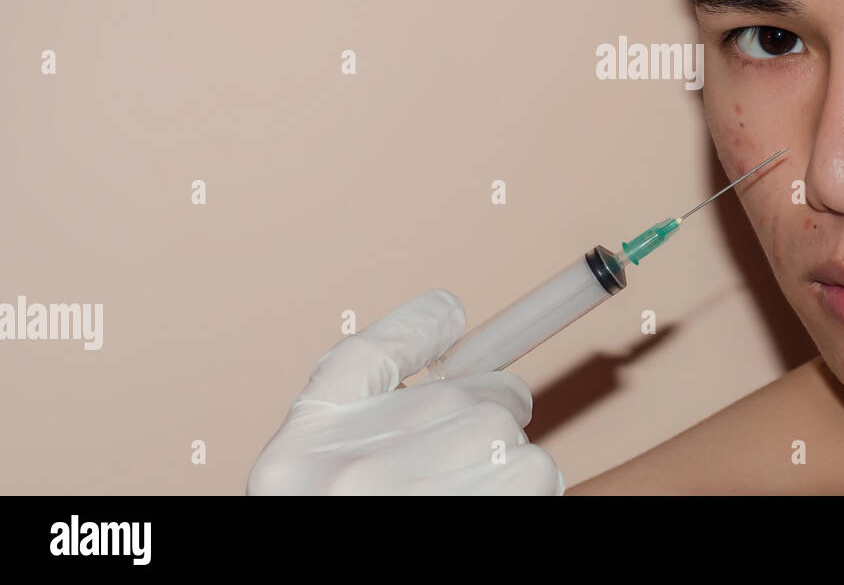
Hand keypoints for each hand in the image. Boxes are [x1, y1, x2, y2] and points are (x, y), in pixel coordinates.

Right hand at [246, 289, 563, 494]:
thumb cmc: (342, 516)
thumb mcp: (316, 469)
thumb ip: (367, 387)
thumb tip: (446, 310)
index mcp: (301, 455)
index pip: (364, 359)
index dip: (418, 327)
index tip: (452, 313)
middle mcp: (344, 481)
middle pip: (469, 403)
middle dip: (490, 417)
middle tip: (470, 454)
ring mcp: (400, 510)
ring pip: (516, 443)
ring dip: (516, 466)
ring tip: (474, 498)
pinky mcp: (471, 536)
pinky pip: (539, 480)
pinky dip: (530, 492)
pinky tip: (493, 509)